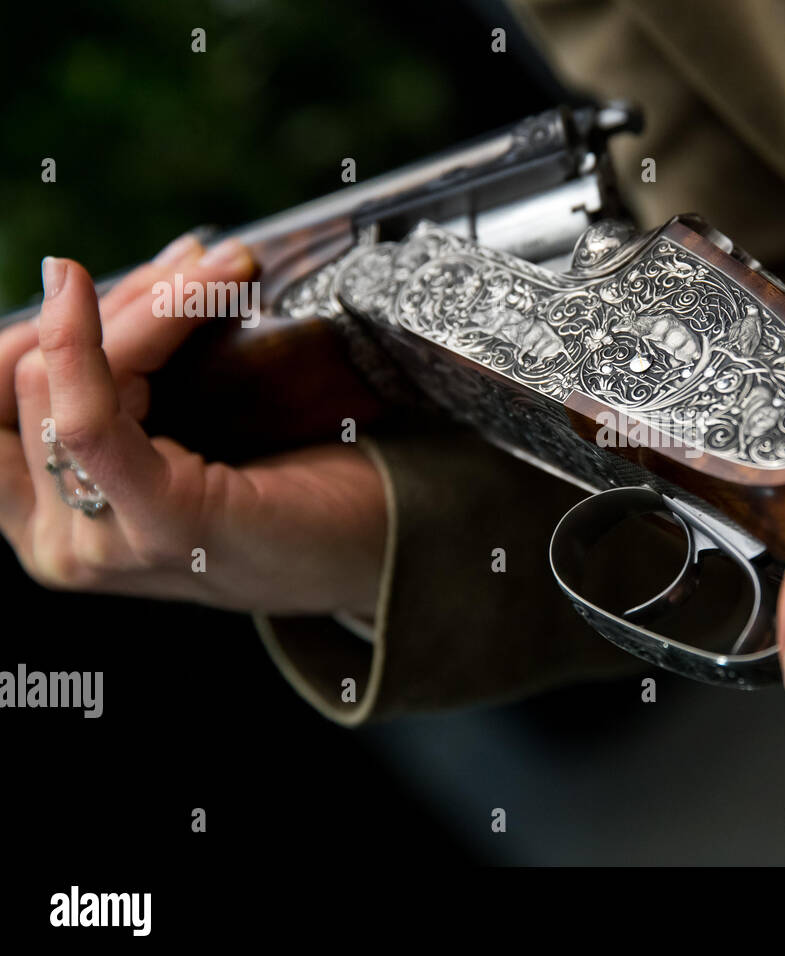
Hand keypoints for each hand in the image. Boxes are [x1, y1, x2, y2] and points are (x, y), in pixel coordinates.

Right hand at [0, 237, 385, 615]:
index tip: (112, 273)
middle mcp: (54, 543)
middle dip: (107, 303)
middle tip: (196, 263)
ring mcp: (101, 545)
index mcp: (46, 517)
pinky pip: (90, 423)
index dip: (39, 327)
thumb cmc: (295, 483)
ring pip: (57, 383)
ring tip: (220, 270)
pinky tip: (116, 288)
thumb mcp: (182, 429)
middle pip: (20, 379)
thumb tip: (72, 280)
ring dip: (143, 305)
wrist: (387, 547)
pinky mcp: (162, 529)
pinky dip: (93, 344)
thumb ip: (117, 389)